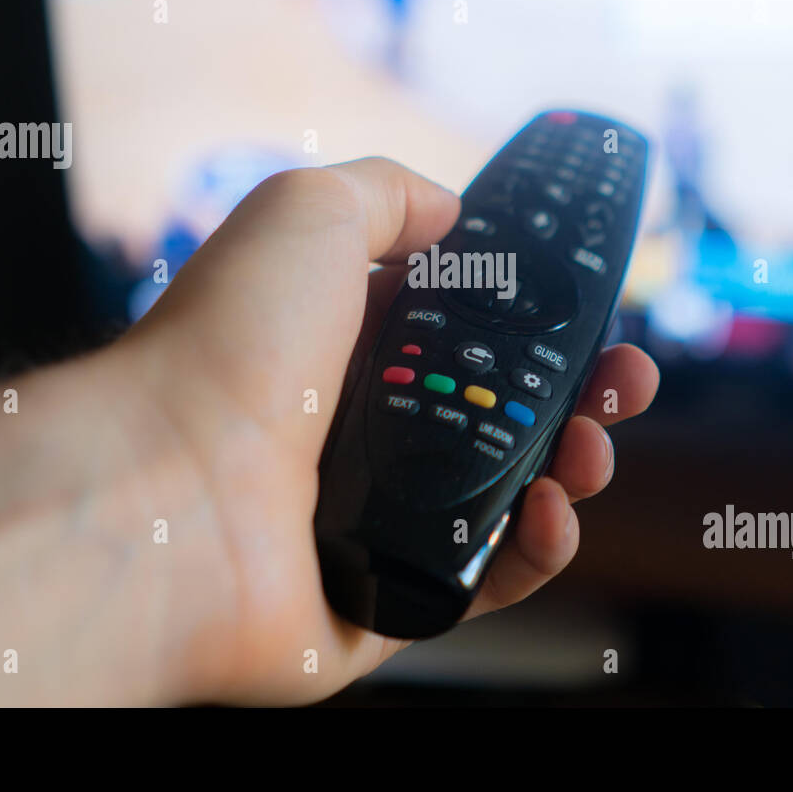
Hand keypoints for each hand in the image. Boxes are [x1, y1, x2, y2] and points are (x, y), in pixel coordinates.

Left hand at [129, 157, 658, 703]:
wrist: (168, 492)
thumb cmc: (226, 349)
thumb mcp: (307, 211)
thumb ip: (386, 193)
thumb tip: (449, 210)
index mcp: (349, 347)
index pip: (472, 332)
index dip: (541, 320)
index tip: (595, 312)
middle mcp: (364, 431)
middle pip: (506, 414)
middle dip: (583, 393)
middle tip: (624, 382)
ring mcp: (378, 517)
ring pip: (511, 496)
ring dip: (574, 468)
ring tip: (590, 450)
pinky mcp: (389, 598)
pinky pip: (488, 582)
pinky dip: (538, 553)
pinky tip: (552, 515)